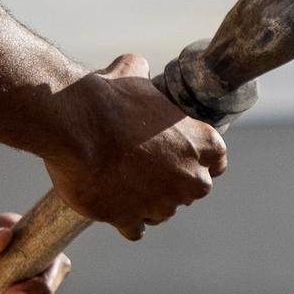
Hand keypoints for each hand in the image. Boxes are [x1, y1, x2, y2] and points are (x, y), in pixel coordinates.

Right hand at [50, 54, 224, 239]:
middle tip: (145, 167)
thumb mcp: (132, 74)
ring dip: (147, 202)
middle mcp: (189, 178)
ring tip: (122, 182)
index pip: (217, 161)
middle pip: (191, 189)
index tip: (180, 156)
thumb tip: (136, 65)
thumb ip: (143, 74)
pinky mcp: (131, 220)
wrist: (77, 126)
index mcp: (201, 143)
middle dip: (172, 183)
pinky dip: (125, 219)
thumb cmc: (108, 98)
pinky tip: (112, 203)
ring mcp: (162, 204)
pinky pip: (135, 228)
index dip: (197, 159)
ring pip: (162, 211)